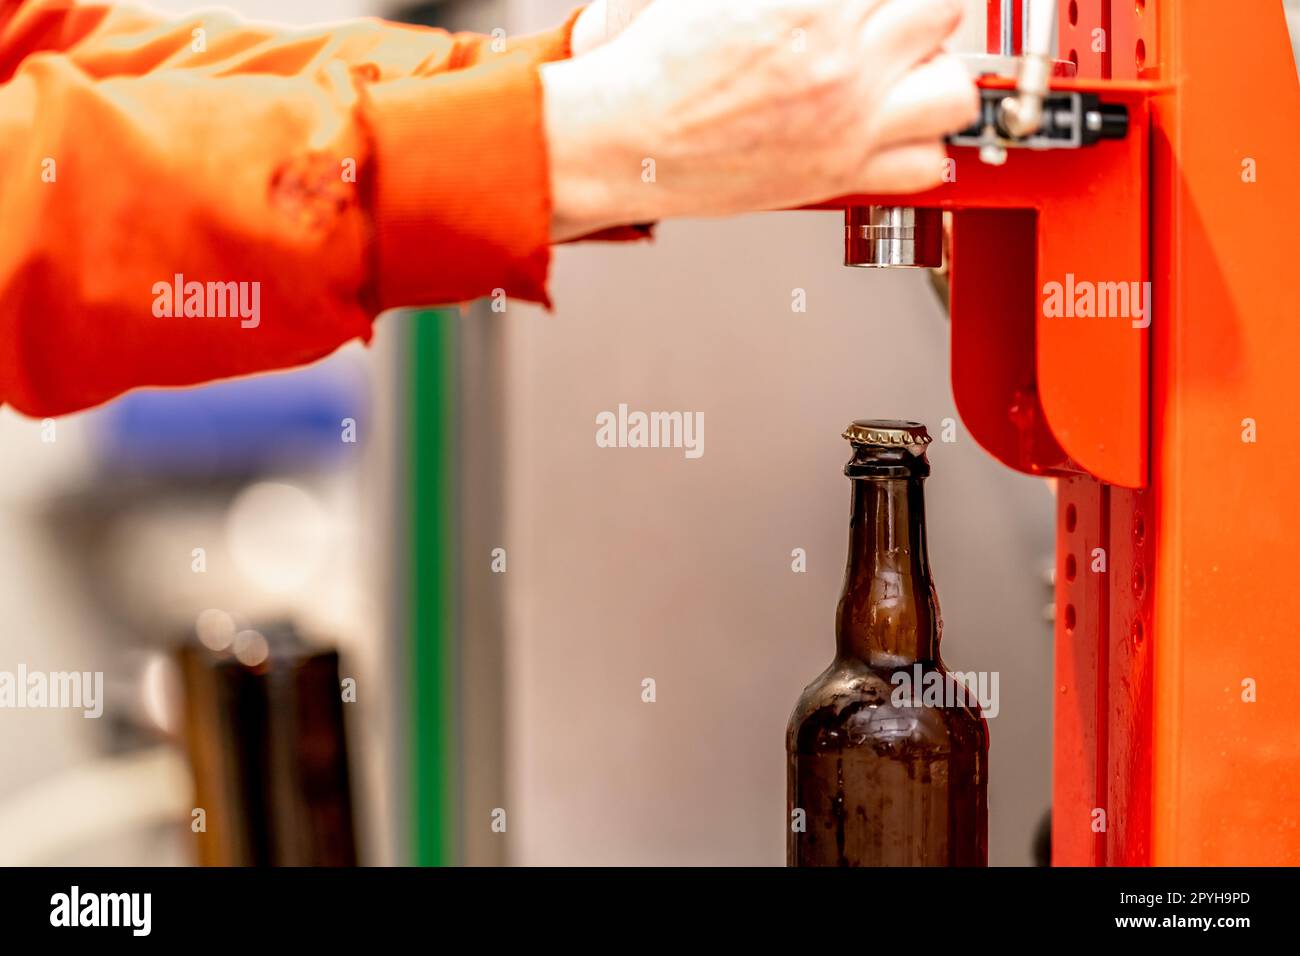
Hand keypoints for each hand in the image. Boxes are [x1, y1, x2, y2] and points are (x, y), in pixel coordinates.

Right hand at [543, 0, 976, 239]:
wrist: (623, 141)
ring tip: (903, 69)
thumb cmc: (657, 65)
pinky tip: (888, 127)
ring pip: (955, 89)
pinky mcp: (839, 175)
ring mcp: (847, 123)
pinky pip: (926, 165)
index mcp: (813, 1)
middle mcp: (841, 61)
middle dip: (921, 7)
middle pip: (944, 8)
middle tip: (893, 15)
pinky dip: (918, 147)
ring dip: (935, 72)